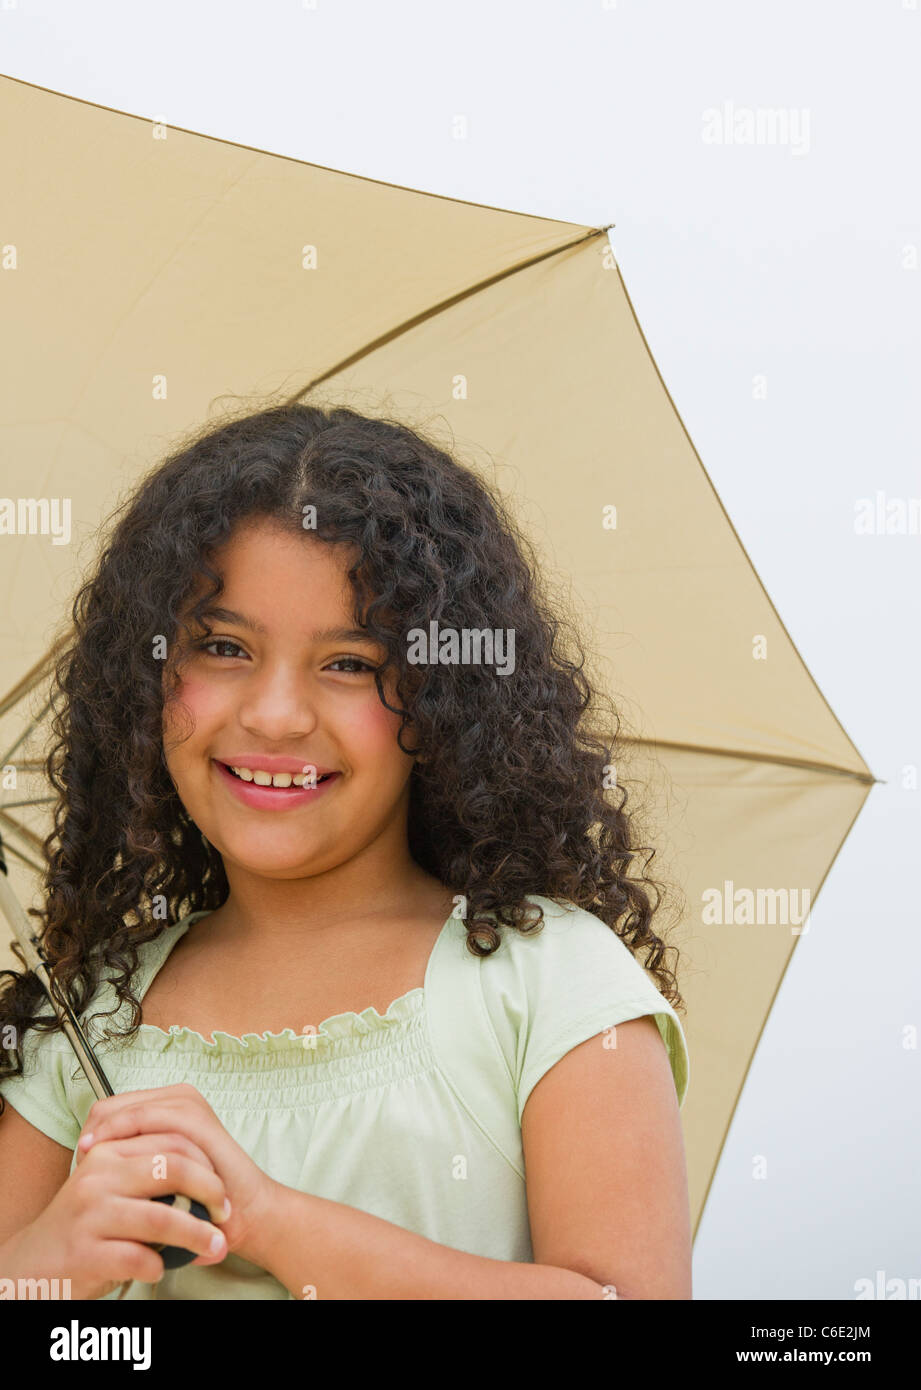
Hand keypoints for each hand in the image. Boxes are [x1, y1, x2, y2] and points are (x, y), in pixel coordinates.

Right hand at [7, 1126, 228, 1300]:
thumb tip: (208, 1182)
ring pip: (160, 1217)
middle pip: (172, 1168)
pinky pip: (137, 1257)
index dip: (206, 1164)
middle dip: (209, 1191)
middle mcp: (98, 1177)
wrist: (34, 1262)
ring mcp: (91, 1214)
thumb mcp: (112, 1185)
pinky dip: (159, 1265)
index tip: (222, 1189)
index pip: (171, 1141)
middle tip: (224, 1213)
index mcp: (109, 1152)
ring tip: (215, 1245)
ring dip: (196, 1234)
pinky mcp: (85, 1253)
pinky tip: (162, 1268)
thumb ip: (149, 1172)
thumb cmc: (86, 1223)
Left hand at [76, 1083, 276, 1266]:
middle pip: (111, 1106)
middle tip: (85, 1170)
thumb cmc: (197, 1197)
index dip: (90, 1136)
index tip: (83, 1168)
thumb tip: (87, 1153)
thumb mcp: (158, 1170)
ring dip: (103, 1137)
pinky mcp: (194, 1117)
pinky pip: (142, 1118)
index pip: (109, 1109)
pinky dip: (120, 1135)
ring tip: (93, 1168)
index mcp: (169, 1105)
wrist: (241, 1211)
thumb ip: (132, 1154)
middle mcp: (178, 1097)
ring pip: (123, 1110)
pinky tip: (110, 1160)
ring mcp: (188, 1103)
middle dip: (92, 1137)